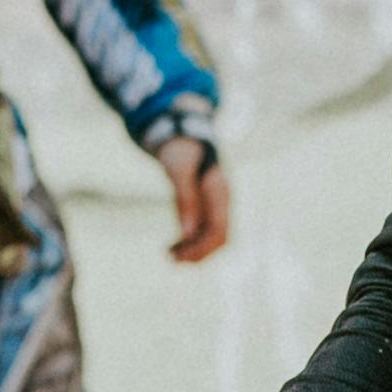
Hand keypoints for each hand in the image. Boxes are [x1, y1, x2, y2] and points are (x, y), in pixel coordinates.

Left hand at [156, 133, 231, 263]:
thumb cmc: (180, 150)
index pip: (219, 233)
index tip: (177, 257)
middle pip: (219, 239)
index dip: (200, 250)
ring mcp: (216, 204)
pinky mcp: (206, 205)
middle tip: (171, 259)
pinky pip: (204, 230)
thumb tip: (187, 233)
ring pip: (212, 237)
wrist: (183, 132)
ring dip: (194, 249)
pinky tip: (175, 244)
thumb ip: (185, 200)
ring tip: (169, 254)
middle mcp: (222, 201)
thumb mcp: (178, 172)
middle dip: (197, 253)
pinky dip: (191, 240)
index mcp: (219, 194)